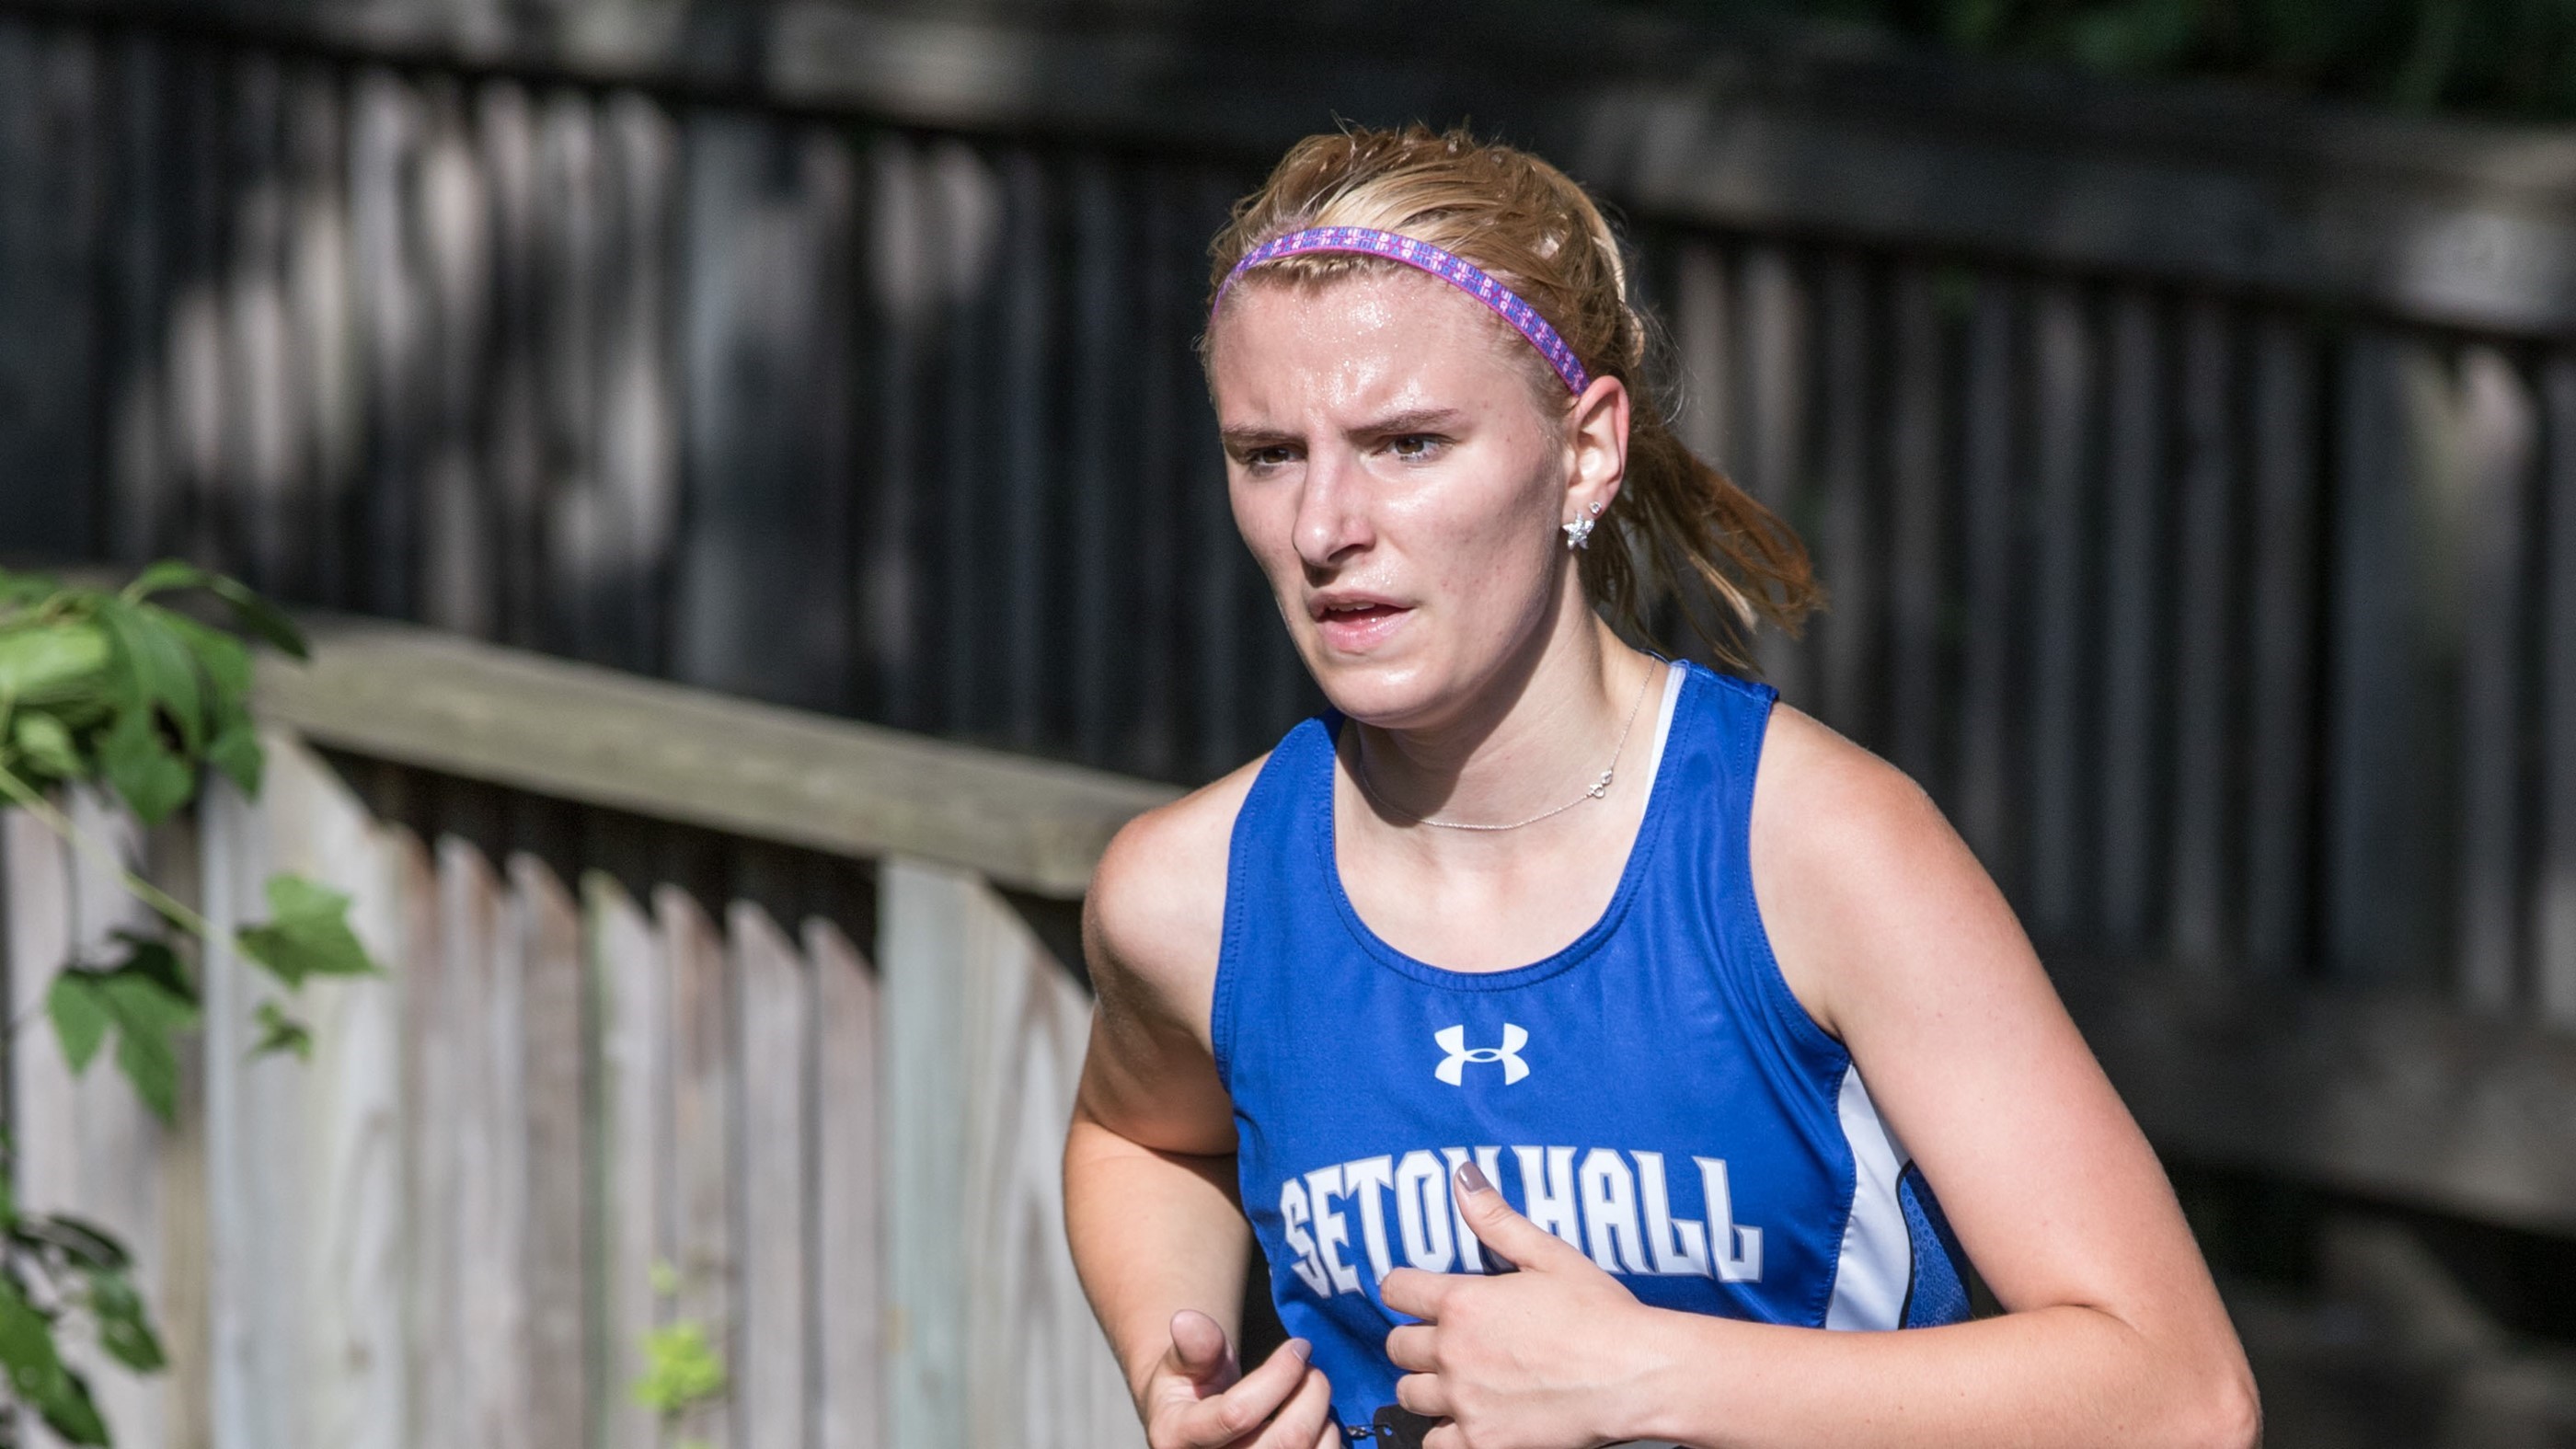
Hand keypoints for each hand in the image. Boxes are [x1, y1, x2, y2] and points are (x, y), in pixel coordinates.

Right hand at [1141, 1308, 1338, 1448]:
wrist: (1192, 1430)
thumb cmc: (1192, 1391)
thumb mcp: (1180, 1365)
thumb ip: (1192, 1346)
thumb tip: (1186, 1320)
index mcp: (1178, 1438)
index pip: (1237, 1414)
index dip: (1278, 1375)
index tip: (1298, 1346)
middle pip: (1286, 1440)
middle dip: (1311, 1393)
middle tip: (1311, 1368)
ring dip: (1322, 1417)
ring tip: (1312, 1393)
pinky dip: (1328, 1438)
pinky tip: (1315, 1421)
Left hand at [1381, 1164, 1662, 1448]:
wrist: (1636, 1376)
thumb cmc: (1601, 1314)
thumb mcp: (1549, 1255)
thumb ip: (1496, 1219)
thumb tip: (1462, 1178)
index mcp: (1463, 1302)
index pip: (1396, 1290)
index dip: (1405, 1290)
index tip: (1419, 1296)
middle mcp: (1454, 1352)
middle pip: (1398, 1346)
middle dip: (1416, 1341)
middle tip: (1447, 1342)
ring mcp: (1466, 1402)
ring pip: (1409, 1395)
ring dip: (1426, 1387)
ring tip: (1457, 1381)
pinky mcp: (1484, 1443)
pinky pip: (1435, 1443)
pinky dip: (1446, 1433)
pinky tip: (1469, 1421)